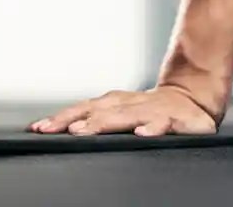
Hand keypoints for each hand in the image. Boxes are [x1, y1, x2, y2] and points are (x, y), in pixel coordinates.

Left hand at [28, 85, 218, 137]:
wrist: (194, 98)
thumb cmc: (151, 111)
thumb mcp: (122, 114)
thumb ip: (96, 121)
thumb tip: (59, 132)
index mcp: (114, 104)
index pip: (82, 109)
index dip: (60, 118)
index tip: (39, 128)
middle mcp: (130, 104)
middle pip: (98, 111)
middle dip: (74, 120)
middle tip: (54, 130)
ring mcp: (153, 111)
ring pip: (126, 116)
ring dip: (104, 123)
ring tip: (85, 131)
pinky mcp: (177, 120)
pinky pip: (166, 123)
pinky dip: (154, 128)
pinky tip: (144, 135)